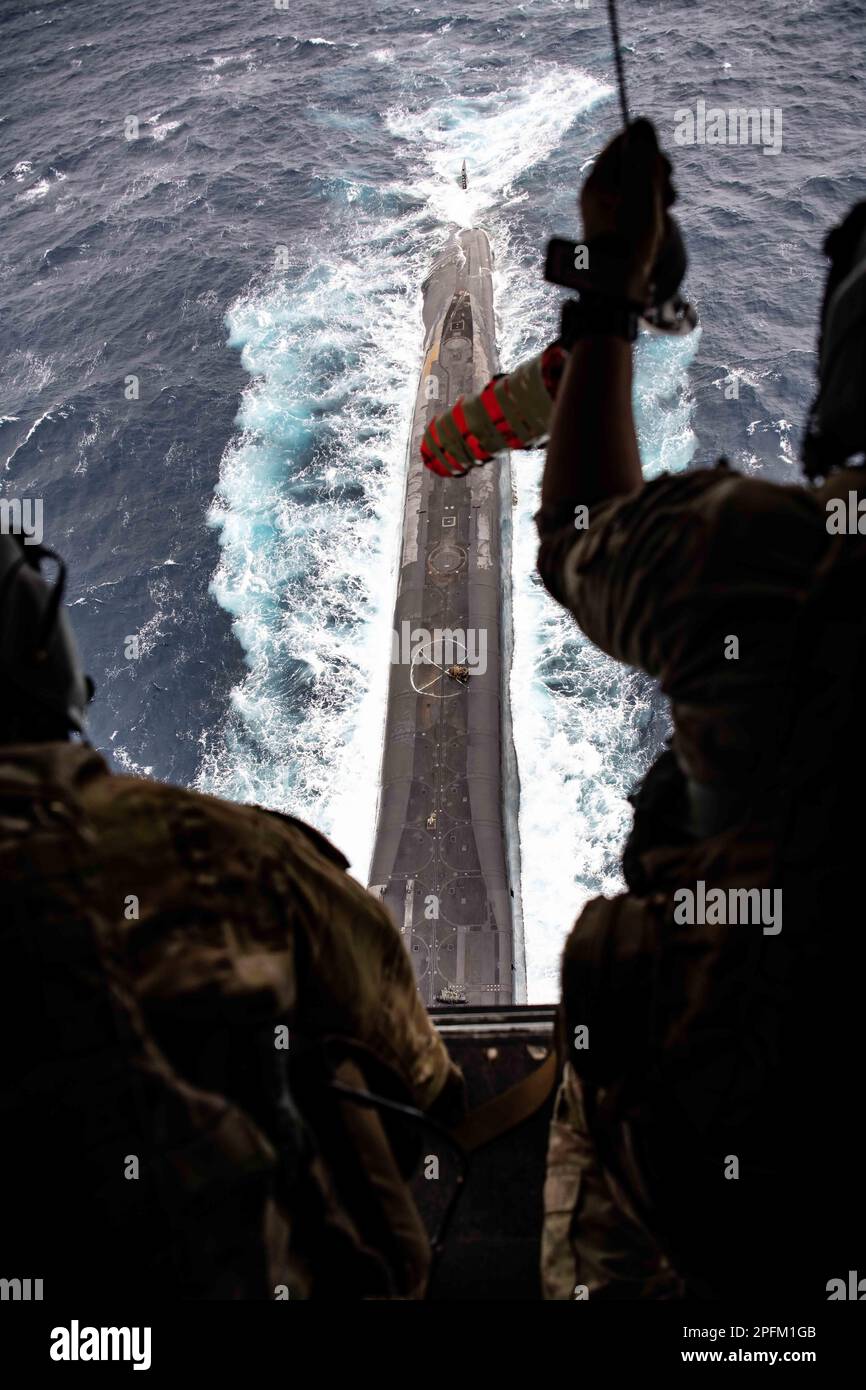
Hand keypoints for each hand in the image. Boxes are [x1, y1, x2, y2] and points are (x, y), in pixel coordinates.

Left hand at [580, 119, 674, 303]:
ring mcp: (608, 213)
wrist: (618, 291)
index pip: (624, 143)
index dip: (648, 147)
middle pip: (635, 163)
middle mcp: (599, 195)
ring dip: (660, 194)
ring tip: (665, 212)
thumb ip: (643, 156)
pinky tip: (658, 227)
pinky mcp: (619, 230)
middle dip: (657, 172)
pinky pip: (642, 208)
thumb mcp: (640, 192)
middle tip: (668, 192)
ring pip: (642, 187)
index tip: (663, 168)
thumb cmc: (628, 241)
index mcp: (598, 181)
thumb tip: (641, 122)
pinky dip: (654, 213)